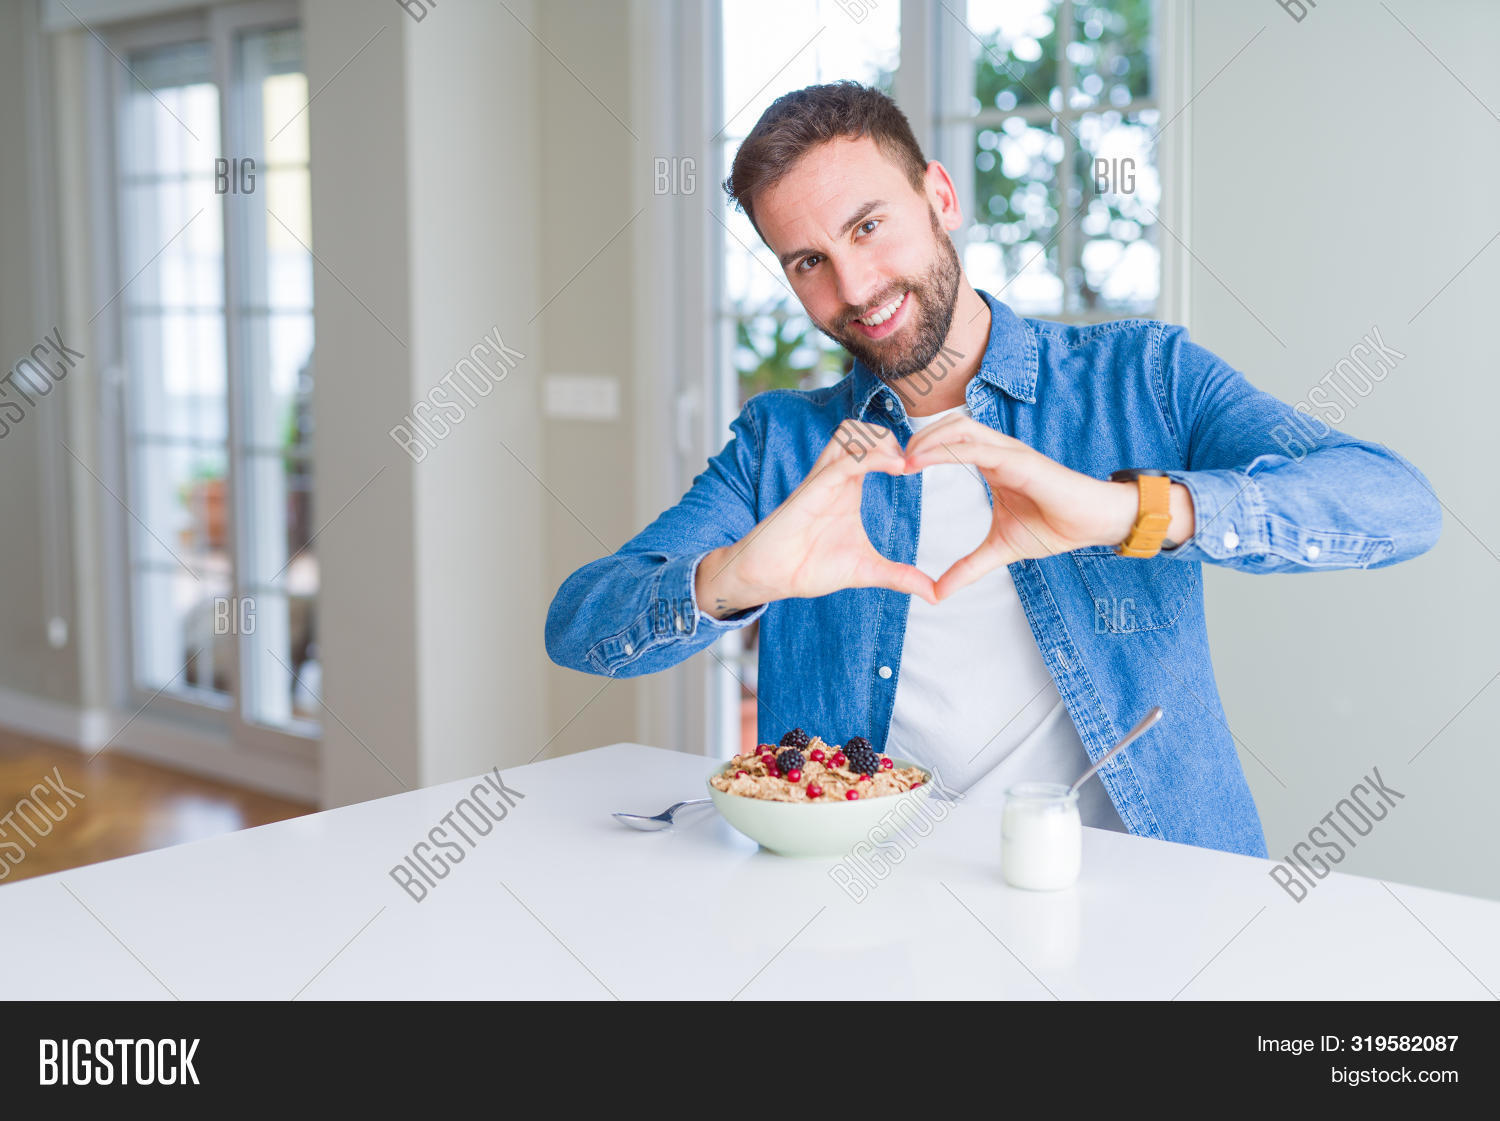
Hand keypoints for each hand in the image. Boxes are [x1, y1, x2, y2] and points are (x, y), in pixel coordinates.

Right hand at [696, 421, 938, 617]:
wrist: (771, 577)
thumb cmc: (809, 566)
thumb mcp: (867, 571)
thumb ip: (900, 577)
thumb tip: (934, 595)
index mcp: (849, 486)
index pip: (875, 446)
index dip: (904, 449)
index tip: (930, 468)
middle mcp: (837, 476)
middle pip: (864, 430)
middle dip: (895, 437)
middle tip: (919, 463)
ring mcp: (824, 479)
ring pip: (851, 433)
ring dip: (882, 440)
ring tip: (906, 464)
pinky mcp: (813, 489)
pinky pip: (844, 461)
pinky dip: (873, 458)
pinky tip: (898, 469)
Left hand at [902, 414, 1192, 599]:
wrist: (1093, 524)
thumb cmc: (1054, 528)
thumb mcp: (999, 551)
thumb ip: (968, 568)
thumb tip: (938, 594)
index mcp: (992, 463)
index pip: (948, 444)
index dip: (919, 451)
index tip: (891, 468)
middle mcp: (997, 450)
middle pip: (946, 429)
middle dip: (915, 439)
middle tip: (885, 459)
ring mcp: (1008, 450)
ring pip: (957, 429)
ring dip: (925, 440)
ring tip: (898, 458)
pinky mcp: (1018, 459)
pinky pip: (974, 446)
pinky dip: (944, 449)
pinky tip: (920, 460)